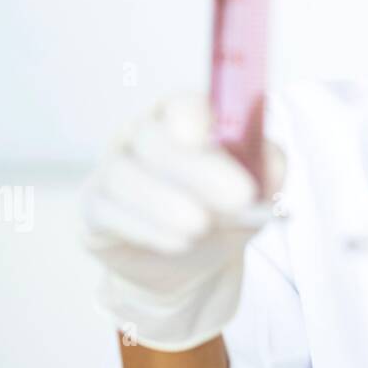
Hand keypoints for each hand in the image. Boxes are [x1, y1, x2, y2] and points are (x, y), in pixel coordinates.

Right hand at [79, 92, 284, 351]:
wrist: (194, 263)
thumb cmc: (226, 210)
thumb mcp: (258, 190)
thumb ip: (270, 168)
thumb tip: (274, 162)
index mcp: (184, 117)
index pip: (181, 104)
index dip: (190, 115)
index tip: (205, 136)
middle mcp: (141, 135)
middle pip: (153, 139)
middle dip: (196, 169)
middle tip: (239, 196)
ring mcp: (112, 169)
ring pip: (123, 176)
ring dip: (164, 203)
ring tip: (202, 227)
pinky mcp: (93, 209)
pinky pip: (107, 212)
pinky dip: (145, 228)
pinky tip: (179, 242)